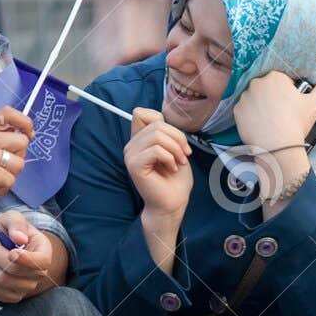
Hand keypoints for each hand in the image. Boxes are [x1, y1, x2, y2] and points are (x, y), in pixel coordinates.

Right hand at [0, 105, 32, 224]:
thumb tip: (26, 136)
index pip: (7, 113)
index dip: (24, 122)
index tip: (29, 135)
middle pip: (21, 141)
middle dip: (17, 159)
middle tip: (0, 170)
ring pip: (19, 163)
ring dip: (9, 177)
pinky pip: (10, 180)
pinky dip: (1, 190)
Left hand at [0, 209, 67, 302]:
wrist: (1, 242)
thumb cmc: (9, 229)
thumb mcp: (11, 218)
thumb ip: (16, 223)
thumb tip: (20, 239)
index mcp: (44, 252)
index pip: (41, 262)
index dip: (25, 259)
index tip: (12, 252)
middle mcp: (39, 273)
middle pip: (14, 271)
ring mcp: (27, 287)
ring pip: (2, 281)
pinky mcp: (13, 296)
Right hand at [124, 106, 192, 220]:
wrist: (172, 203)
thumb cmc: (174, 179)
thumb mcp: (174, 148)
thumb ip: (165, 132)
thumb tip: (161, 119)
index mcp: (139, 140)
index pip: (141, 113)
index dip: (162, 121)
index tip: (176, 141)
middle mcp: (132, 146)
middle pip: (156, 124)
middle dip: (177, 138)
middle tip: (184, 155)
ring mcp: (131, 155)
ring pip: (157, 136)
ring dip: (175, 148)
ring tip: (178, 162)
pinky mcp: (134, 165)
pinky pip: (156, 150)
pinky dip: (169, 158)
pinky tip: (171, 168)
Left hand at [234, 71, 315, 152]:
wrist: (278, 147)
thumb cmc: (297, 123)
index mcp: (275, 77)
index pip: (281, 80)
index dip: (288, 92)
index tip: (290, 105)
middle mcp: (256, 83)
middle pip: (266, 88)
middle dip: (272, 97)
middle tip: (281, 114)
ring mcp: (244, 97)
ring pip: (254, 98)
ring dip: (260, 105)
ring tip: (270, 121)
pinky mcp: (237, 111)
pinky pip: (244, 110)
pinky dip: (250, 116)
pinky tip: (260, 125)